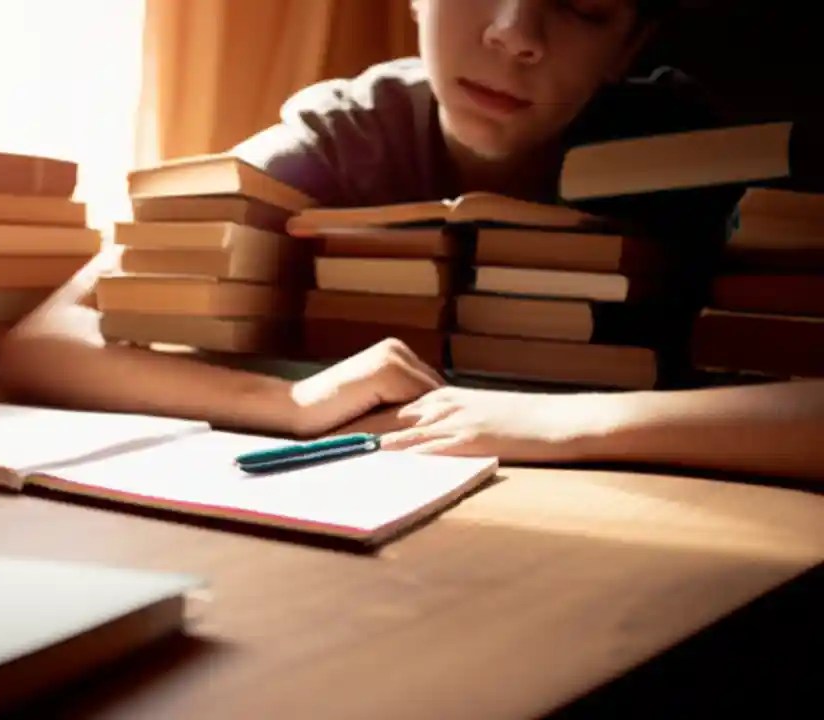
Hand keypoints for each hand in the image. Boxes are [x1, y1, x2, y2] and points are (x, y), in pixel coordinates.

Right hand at [288, 338, 444, 436]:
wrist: (293, 410)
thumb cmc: (330, 415)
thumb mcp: (375, 405)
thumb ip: (401, 404)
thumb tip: (438, 423)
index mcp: (395, 353)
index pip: (431, 386)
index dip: (436, 412)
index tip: (438, 435)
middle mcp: (396, 349)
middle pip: (437, 391)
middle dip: (436, 415)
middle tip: (437, 442)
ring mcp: (392, 358)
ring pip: (431, 398)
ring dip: (429, 420)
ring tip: (427, 444)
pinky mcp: (386, 372)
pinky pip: (417, 402)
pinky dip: (416, 422)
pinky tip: (412, 440)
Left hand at [339, 386, 612, 461]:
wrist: (561, 420)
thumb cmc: (526, 424)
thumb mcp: (480, 419)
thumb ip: (451, 428)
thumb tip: (427, 446)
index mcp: (442, 399)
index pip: (389, 410)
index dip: (356, 422)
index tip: (326, 433)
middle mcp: (441, 405)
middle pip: (382, 418)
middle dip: (348, 433)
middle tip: (314, 446)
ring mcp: (453, 420)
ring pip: (396, 431)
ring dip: (362, 445)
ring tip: (330, 458)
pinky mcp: (466, 437)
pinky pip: (426, 447)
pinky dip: (398, 456)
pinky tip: (376, 466)